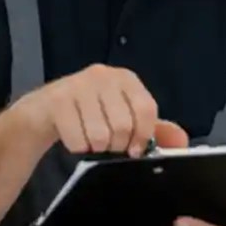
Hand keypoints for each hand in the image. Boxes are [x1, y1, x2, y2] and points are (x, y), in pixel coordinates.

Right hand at [20, 64, 188, 155]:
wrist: (43, 110)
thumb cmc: (90, 114)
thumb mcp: (124, 118)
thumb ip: (154, 130)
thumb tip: (182, 141)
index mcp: (126, 79)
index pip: (146, 108)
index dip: (144, 135)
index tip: (136, 150)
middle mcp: (103, 75)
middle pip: (123, 125)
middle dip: (117, 145)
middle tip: (108, 145)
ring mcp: (79, 85)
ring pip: (100, 135)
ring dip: (96, 148)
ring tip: (91, 141)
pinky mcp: (57, 100)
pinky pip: (77, 139)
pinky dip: (77, 148)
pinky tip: (75, 138)